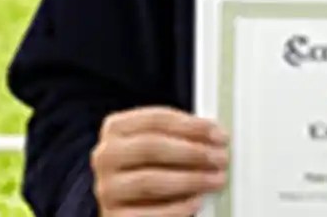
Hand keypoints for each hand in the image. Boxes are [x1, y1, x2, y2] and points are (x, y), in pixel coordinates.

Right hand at [91, 106, 229, 216]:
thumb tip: (216, 136)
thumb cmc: (151, 167)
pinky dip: (177, 208)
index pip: (156, 119)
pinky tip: (197, 202)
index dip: (192, 126)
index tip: (219, 134)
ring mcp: (107, 188)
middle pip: (151, 147)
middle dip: (193, 152)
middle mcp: (106, 155)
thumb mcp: (161, 144)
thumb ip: (181, 135)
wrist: (131, 205)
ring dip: (190, 179)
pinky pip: (148, 214)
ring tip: (216, 179)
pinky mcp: (114, 216)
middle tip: (221, 157)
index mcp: (116, 128)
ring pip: (150, 181)